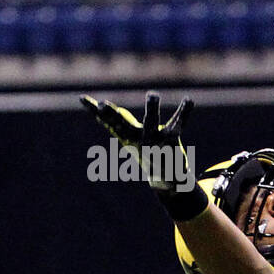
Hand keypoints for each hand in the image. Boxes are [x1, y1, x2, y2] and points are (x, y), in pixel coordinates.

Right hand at [80, 90, 194, 191]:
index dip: (96, 112)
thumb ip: (114, 121)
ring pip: (151, 121)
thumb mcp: (127, 138)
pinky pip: (178, 123)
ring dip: (151, 108)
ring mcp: (155, 139)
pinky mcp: (171, 140)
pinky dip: (184, 111)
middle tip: (102, 104)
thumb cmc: (145, 152)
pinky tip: (188, 100)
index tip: (85, 99)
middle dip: (112, 115)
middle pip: (123, 124)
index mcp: (126, 137)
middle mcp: (138, 138)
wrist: (167, 178)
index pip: (108, 122)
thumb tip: (92, 106)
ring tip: (152, 95)